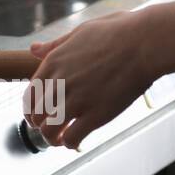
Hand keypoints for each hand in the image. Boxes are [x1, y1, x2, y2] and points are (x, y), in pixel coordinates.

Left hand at [23, 11, 157, 149]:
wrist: (144, 44)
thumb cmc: (117, 33)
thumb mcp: (79, 32)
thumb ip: (55, 45)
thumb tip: (34, 49)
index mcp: (53, 63)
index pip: (30, 95)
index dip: (32, 109)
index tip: (38, 114)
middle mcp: (60, 83)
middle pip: (36, 115)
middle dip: (39, 125)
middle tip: (48, 129)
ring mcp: (76, 100)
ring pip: (48, 130)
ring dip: (51, 138)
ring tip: (60, 139)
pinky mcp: (95, 115)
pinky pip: (72, 137)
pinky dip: (70, 143)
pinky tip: (76, 141)